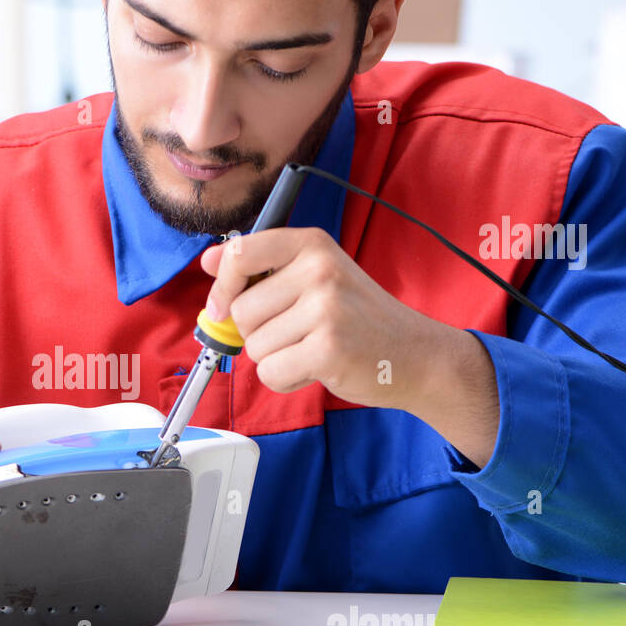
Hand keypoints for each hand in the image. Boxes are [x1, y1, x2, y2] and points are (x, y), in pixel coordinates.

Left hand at [201, 227, 499, 463]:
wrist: (416, 355)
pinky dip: (287, 380)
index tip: (224, 306)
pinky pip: (271, 373)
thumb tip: (209, 260)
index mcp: (312, 245)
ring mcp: (325, 309)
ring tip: (313, 349)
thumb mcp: (316, 277)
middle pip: (241, 311)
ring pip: (254, 346)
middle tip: (298, 333)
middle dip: (258, 333)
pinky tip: (317, 368)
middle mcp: (319, 270)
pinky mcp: (328, 349)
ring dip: (276, 358)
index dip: (223, 287)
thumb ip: (262, 267)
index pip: (240, 253)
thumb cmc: (359, 319)